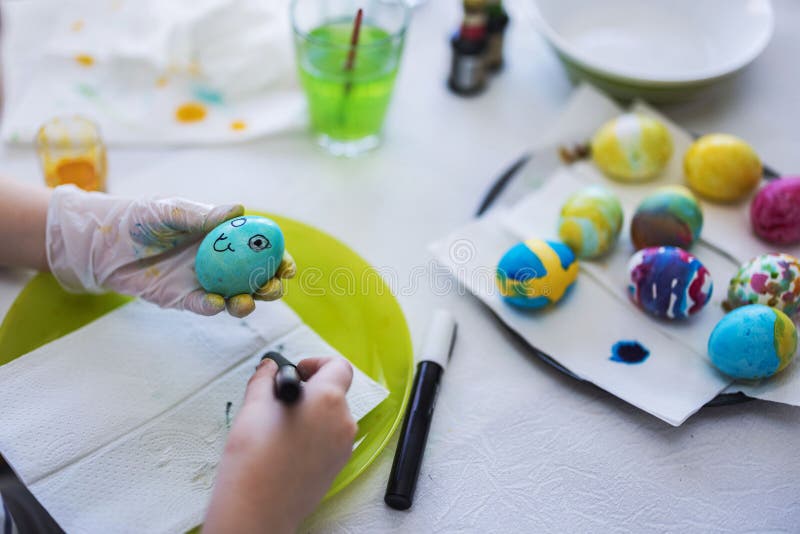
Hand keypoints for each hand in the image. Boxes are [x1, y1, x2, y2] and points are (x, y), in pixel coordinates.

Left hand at [46, 185, 295, 316]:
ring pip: (236, 297)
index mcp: (225, 239)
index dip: (279, 259)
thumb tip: (239, 209)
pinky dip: (213, 308)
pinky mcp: (183, 298)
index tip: (287, 265)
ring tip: (245, 302)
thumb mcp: (170, 211)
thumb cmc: (140, 218)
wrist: (103, 243)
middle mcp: (221, 262)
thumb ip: (202, 215)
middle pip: (256, 278)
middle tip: (271, 287)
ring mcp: (204, 282)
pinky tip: (214, 304)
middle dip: (271, 286)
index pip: (261, 250)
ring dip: (247, 302)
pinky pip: (204, 306)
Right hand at [204, 357, 355, 533]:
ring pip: (331, 417)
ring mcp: (343, 446)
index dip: (317, 363)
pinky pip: (329, 440)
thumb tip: (269, 368)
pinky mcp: (337, 466)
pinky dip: (313, 435)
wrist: (257, 509)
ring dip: (310, 413)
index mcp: (328, 400)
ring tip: (279, 426)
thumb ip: (265, 379)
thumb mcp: (253, 407)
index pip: (338, 366)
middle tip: (280, 399)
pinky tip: (286, 447)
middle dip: (309, 390)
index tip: (296, 371)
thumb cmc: (254, 458)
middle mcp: (343, 421)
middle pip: (334, 392)